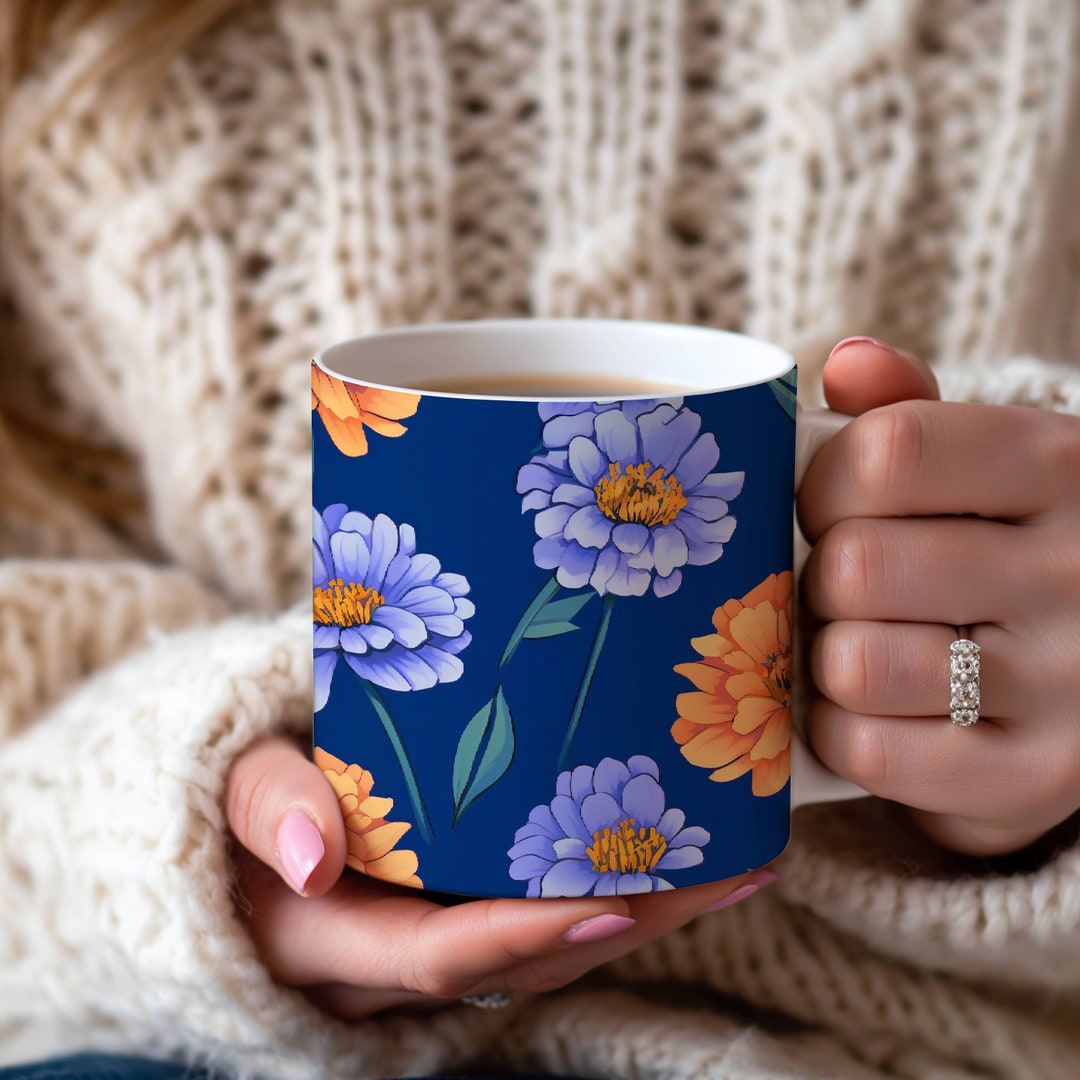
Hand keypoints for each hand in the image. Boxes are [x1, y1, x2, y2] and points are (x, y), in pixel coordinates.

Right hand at [224, 736, 773, 1017]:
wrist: (237, 820)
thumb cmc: (234, 795)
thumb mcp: (233, 785)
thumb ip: (265, 806)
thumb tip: (313, 857)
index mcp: (329, 940)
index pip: (436, 955)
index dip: (522, 939)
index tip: (613, 911)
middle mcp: (392, 959)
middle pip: (522, 958)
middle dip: (629, 924)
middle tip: (727, 871)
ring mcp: (430, 938)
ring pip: (545, 944)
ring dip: (642, 910)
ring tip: (733, 858)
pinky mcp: (456, 907)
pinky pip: (537, 912)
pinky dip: (607, 889)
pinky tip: (672, 848)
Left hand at [798, 337, 1079, 856]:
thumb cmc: (998, 543)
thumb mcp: (978, 461)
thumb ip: (909, 411)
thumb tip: (850, 363)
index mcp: (1060, 464)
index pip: (888, 453)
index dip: (821, 484)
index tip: (826, 508)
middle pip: (857, 567)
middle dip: (820, 581)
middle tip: (841, 588)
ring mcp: (1070, 684)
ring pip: (858, 665)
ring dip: (827, 660)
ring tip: (857, 646)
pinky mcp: (1038, 779)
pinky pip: (874, 754)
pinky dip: (842, 733)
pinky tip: (866, 712)